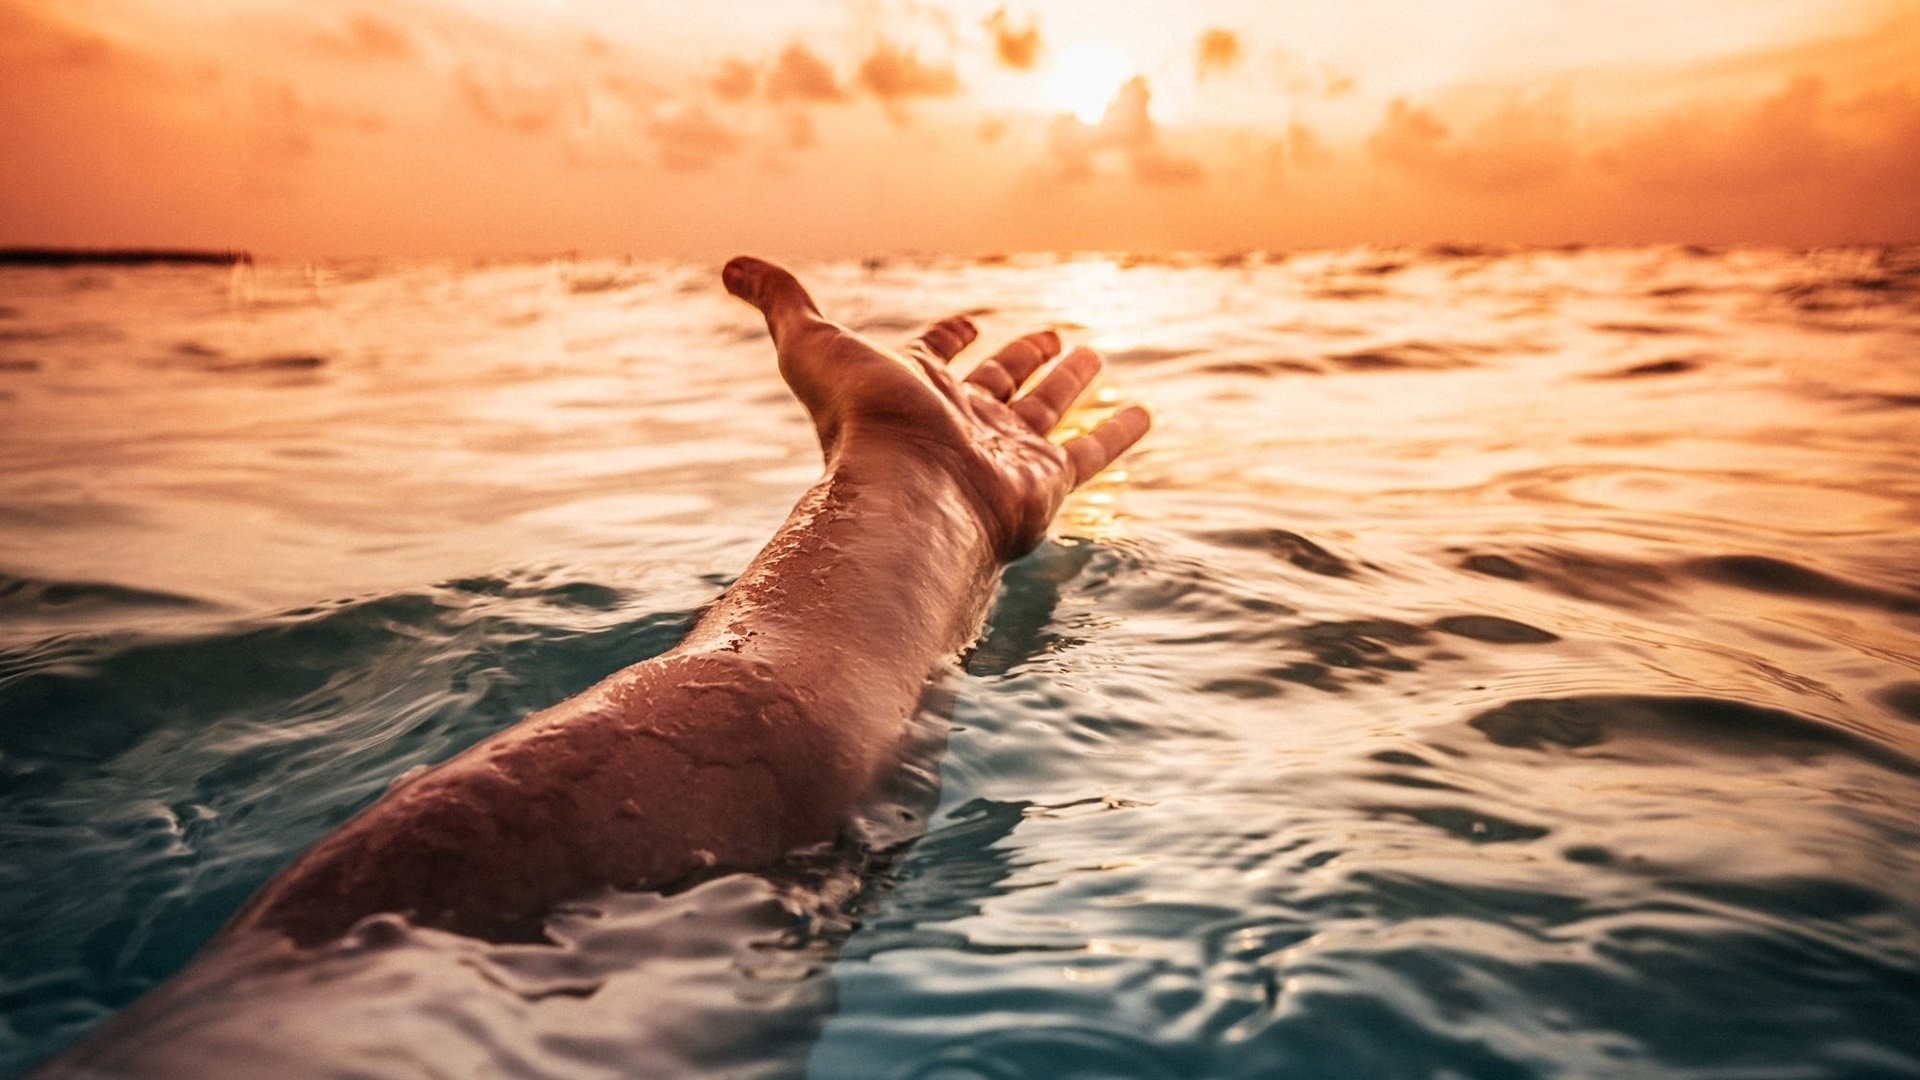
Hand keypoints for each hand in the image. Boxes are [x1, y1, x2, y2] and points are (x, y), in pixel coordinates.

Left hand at [724, 256, 1150, 559]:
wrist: (904, 495)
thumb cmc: (858, 423)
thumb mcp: (812, 343)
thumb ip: (780, 300)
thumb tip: (731, 263)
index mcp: (914, 391)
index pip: (937, 357)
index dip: (950, 338)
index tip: (967, 322)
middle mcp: (960, 424)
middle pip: (1000, 383)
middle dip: (1023, 357)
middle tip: (1054, 334)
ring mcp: (1004, 454)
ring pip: (1046, 410)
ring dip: (1070, 383)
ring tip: (1095, 358)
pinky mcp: (1043, 484)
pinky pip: (1089, 453)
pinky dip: (1117, 434)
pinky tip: (1144, 415)